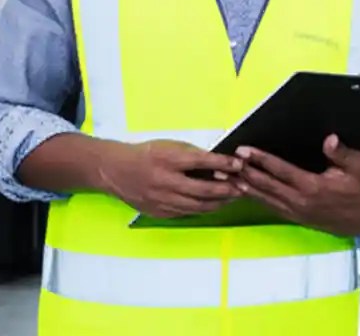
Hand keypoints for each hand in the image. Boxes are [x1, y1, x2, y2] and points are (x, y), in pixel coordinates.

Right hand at [96, 139, 244, 217]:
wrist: (116, 170)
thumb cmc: (146, 154)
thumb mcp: (170, 146)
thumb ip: (193, 155)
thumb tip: (219, 164)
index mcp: (168, 159)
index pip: (202, 161)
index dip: (223, 164)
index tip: (239, 165)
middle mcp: (165, 181)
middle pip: (203, 189)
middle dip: (227, 189)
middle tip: (243, 187)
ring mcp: (162, 200)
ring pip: (197, 205)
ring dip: (218, 202)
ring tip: (232, 198)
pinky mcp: (159, 212)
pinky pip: (187, 213)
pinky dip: (202, 209)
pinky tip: (213, 205)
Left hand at [235, 135, 359, 236]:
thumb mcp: (357, 166)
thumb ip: (342, 153)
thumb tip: (331, 139)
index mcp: (313, 187)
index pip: (281, 171)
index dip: (262, 160)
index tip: (245, 150)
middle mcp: (300, 201)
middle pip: (266, 185)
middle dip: (245, 172)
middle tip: (226, 162)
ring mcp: (295, 211)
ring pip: (264, 198)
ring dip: (244, 187)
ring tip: (225, 177)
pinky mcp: (294, 217)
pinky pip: (269, 206)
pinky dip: (254, 197)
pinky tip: (242, 190)